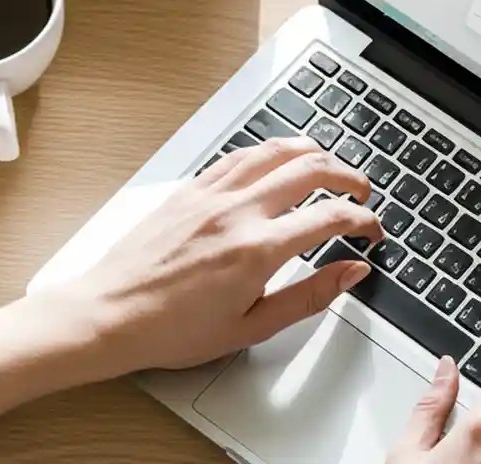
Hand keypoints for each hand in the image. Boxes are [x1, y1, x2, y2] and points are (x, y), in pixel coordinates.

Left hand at [49, 137, 384, 383]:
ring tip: (330, 166)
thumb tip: (350, 272)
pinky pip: (240, 154)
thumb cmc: (172, 330)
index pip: (330, 217)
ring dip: (313, 152)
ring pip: (276, 150)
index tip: (371, 232)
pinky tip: (279, 159)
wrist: (110, 315)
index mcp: (257, 250)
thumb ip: (309, 296)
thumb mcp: (252, 327)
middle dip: (349, 176)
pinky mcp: (191, 189)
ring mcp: (212, 194)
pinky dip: (270, 151)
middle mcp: (237, 211)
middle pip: (311, 169)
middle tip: (362, 193)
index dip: (363, 221)